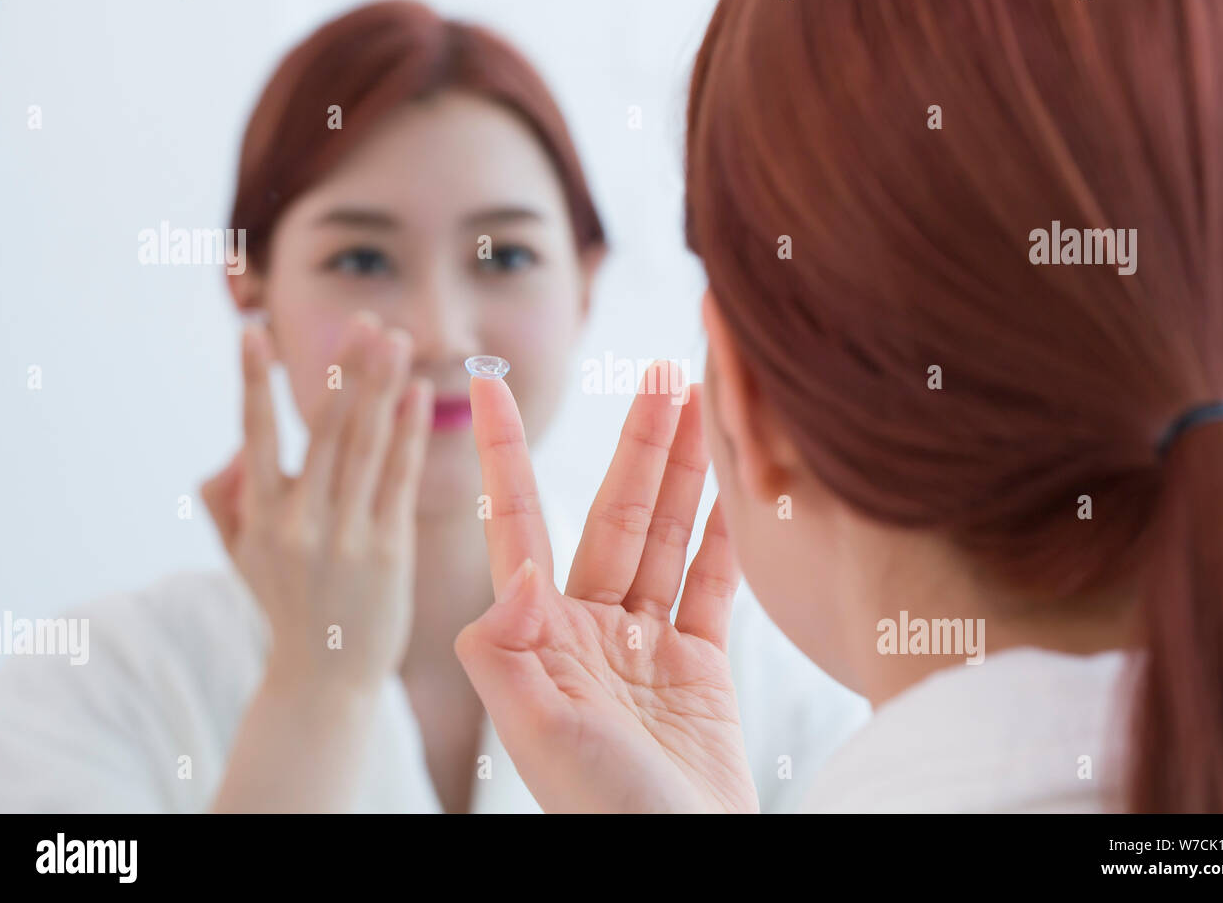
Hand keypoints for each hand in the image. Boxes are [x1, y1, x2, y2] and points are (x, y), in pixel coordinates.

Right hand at [201, 312, 433, 691]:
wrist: (325, 678)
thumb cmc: (285, 603)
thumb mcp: (239, 555)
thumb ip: (227, 498)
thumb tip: (235, 449)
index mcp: (260, 518)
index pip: (255, 437)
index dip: (254, 384)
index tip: (253, 332)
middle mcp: (300, 523)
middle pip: (327, 430)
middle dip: (346, 370)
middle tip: (365, 319)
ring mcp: (346, 536)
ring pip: (366, 447)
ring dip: (383, 388)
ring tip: (396, 340)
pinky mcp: (388, 551)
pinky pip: (399, 481)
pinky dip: (410, 436)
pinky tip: (418, 397)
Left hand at [455, 362, 758, 812]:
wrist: (681, 861)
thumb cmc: (603, 814)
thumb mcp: (538, 734)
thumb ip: (508, 649)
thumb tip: (515, 568)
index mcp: (540, 637)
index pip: (518, 523)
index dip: (503, 452)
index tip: (487, 385)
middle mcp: (589, 628)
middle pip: (613, 513)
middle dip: (638, 441)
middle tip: (661, 369)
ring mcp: (646, 643)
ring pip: (666, 535)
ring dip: (683, 469)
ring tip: (701, 401)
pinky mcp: (699, 664)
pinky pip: (713, 583)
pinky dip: (727, 534)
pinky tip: (735, 484)